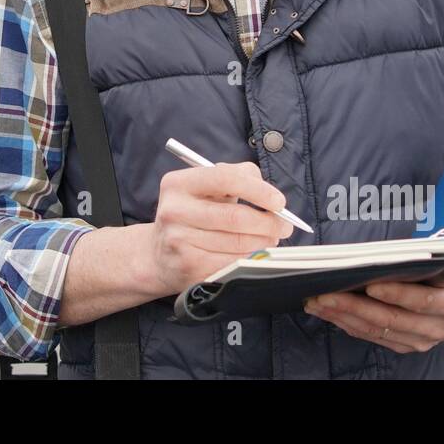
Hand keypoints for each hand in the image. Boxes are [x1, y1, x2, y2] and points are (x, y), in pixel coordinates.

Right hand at [142, 161, 292, 296]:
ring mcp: (179, 241)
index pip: (225, 179)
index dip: (258, 190)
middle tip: (284, 225)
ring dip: (264, 242)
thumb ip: (237, 176)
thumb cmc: (194, 215)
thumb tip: (270, 193)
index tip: (279, 202)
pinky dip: (251, 260)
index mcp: (178, 183)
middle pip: (235, 217)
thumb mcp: (206, 189)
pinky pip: (232, 264)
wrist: (159, 254)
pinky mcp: (189, 267)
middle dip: (269, 222)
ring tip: (271, 239)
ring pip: (238, 243)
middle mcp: (174, 211)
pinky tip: (256, 255)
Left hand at [301, 234, 443, 353]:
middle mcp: (441, 327)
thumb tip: (419, 234)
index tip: (371, 286)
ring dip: (345, 318)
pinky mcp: (413, 342)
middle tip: (324, 294)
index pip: (424, 301)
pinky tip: (332, 314)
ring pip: (380, 331)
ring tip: (318, 303)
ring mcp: (426, 338)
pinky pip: (378, 337)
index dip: (397, 295)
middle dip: (354, 308)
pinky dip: (352, 326)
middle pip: (393, 320)